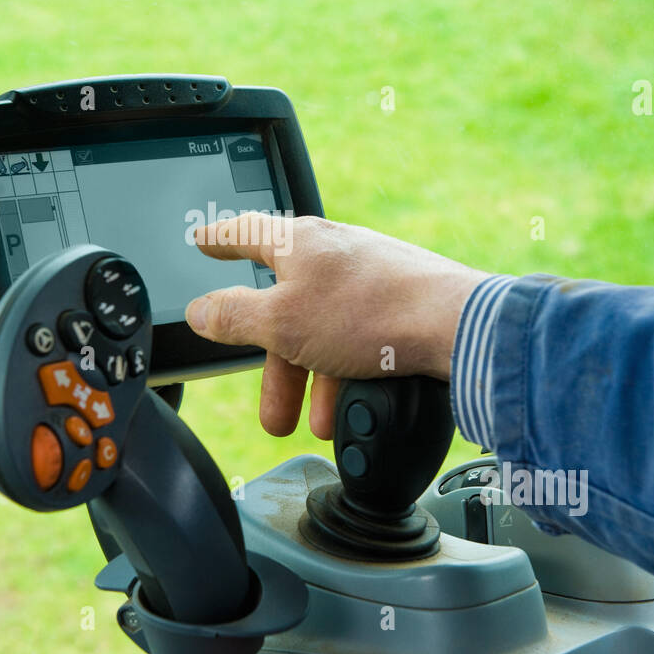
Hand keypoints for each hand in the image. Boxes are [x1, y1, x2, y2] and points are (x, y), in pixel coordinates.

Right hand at [184, 213, 488, 439]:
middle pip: (286, 305)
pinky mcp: (401, 298)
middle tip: (272, 409)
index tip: (204, 242)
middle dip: (276, 367)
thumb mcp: (280, 323)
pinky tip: (351, 403)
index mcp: (299, 242)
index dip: (219, 240)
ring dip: (314, 381)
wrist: (454, 325)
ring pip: (324, 329)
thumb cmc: (369, 313)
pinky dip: (347, 371)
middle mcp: (334, 251)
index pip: (245, 231)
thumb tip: (200, 310)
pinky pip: (359, 338)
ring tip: (316, 422)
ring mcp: (370, 274)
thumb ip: (233, 316)